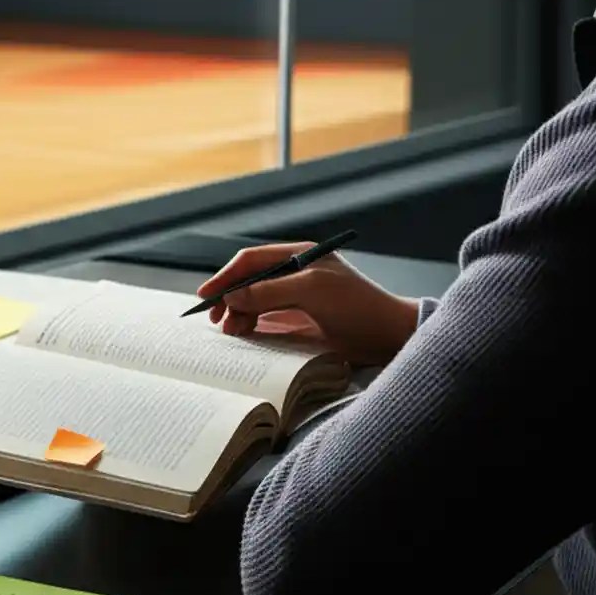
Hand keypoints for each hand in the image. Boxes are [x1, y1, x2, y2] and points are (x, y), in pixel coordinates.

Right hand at [197, 242, 420, 365]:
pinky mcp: (299, 321)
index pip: (251, 260)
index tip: (206, 295)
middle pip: (249, 281)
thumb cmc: (357, 306)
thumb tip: (231, 298)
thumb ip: (269, 291)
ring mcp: (296, 298)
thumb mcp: (312, 291)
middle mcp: (294, 274)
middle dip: (229, 298)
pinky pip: (265, 320)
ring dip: (238, 315)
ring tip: (232, 332)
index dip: (226, 276)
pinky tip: (246, 335)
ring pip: (254, 302)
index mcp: (298, 257)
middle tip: (216, 320)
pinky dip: (251, 326)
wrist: (389, 337)